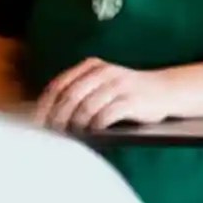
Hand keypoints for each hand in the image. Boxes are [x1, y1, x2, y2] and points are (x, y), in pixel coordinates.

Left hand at [34, 58, 171, 132]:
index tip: (37, 123)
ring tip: (71, 136)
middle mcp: (103, 72)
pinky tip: (92, 134)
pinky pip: (106, 115)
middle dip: (57, 118)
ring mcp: (118, 85)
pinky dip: (95, 126)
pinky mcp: (131, 100)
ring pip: (86, 107)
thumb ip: (79, 91)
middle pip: (70, 96)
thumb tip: (48, 115)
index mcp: (91, 66)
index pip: (59, 85)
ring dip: (75, 125)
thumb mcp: (102, 83)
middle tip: (51, 134)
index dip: (45, 105)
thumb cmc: (127, 92)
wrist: (165, 90)